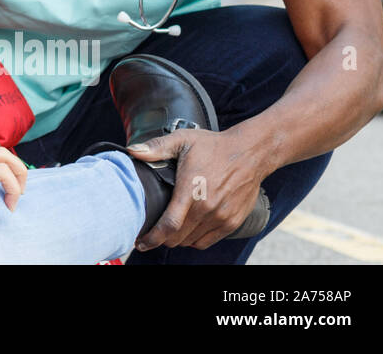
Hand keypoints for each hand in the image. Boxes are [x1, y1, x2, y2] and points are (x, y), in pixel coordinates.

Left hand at [129, 127, 268, 250]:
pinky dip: (194, 240)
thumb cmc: (213, 146)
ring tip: (167, 231)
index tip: (140, 242)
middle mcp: (207, 207)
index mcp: (191, 189)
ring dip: (177, 240)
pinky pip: (207, 241)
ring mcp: (221, 217)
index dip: (152, 237)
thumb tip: (132, 151)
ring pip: (191, 241)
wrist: (250, 153)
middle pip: (177, 237)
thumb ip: (156, 147)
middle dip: (160, 239)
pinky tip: (186, 232)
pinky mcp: (232, 222)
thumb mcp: (182, 140)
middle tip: (150, 234)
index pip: (169, 224)